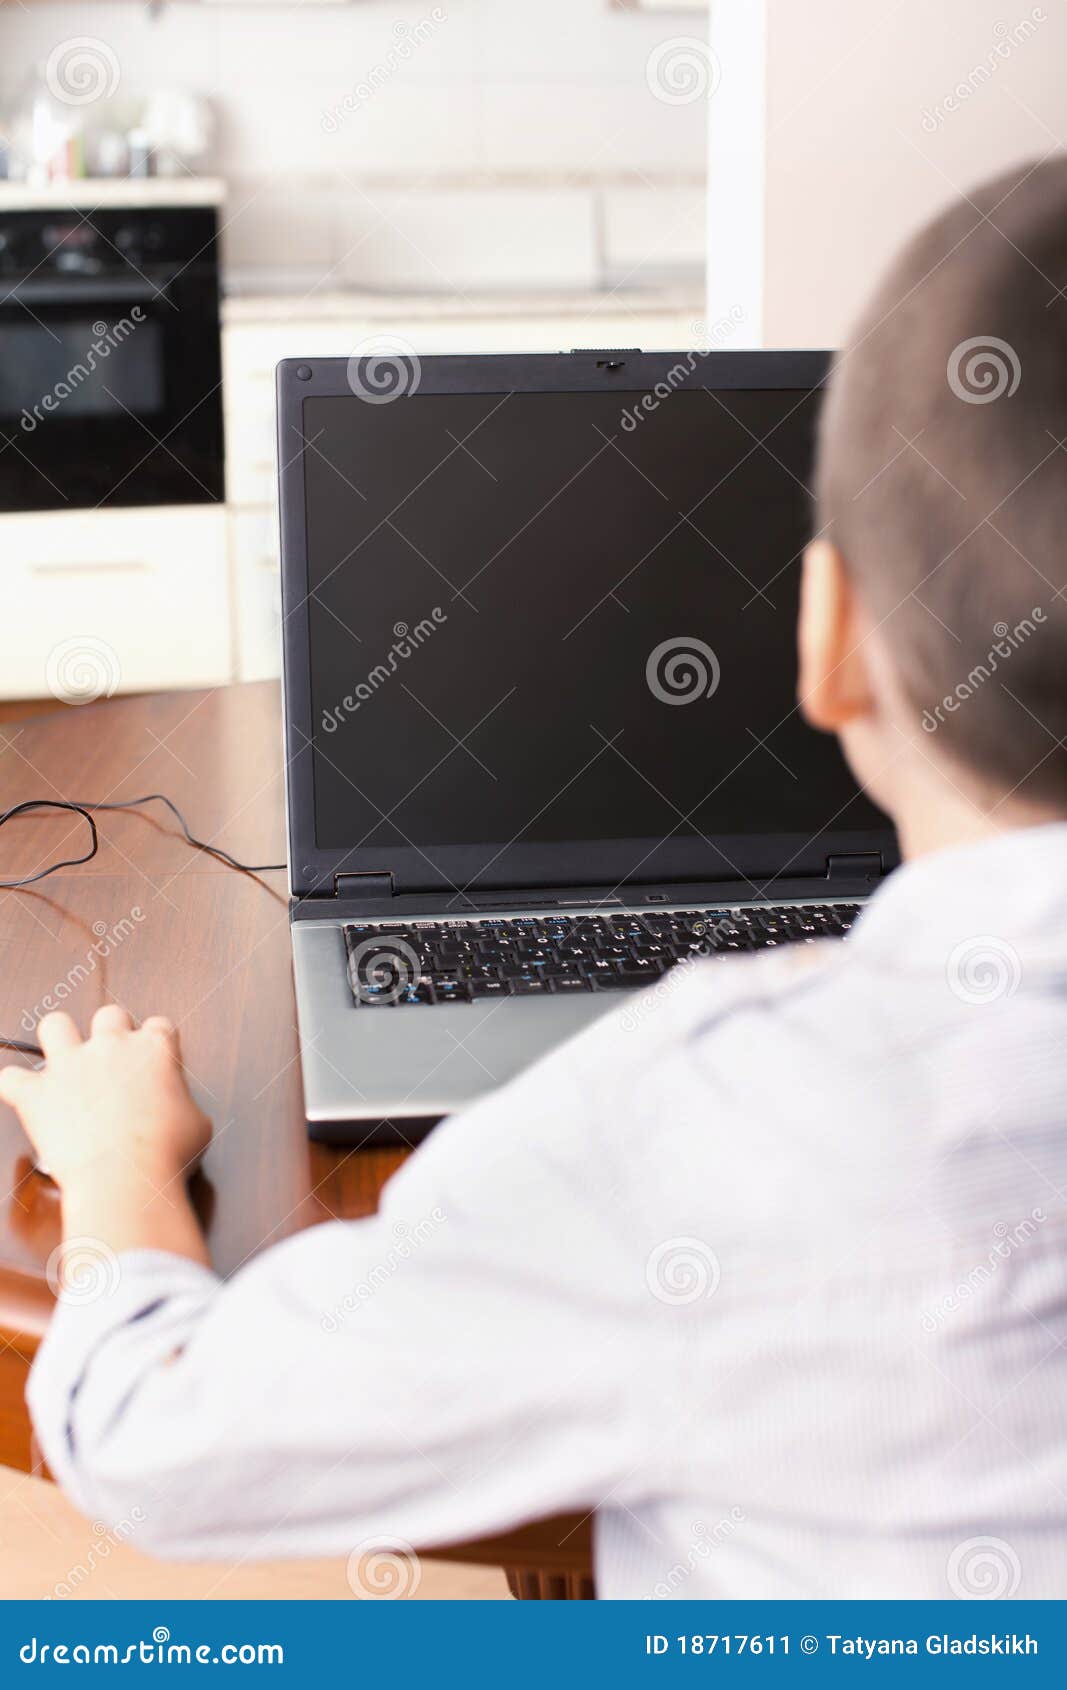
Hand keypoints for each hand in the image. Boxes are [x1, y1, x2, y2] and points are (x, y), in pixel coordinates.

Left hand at [0, 1007, 210, 1194]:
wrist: (125, 1178)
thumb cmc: (164, 1155)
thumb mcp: (198, 1124)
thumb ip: (183, 1102)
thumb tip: (175, 1108)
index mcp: (154, 1050)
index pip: (159, 1027)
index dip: (156, 1044)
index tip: (153, 1063)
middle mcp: (111, 1047)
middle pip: (110, 1015)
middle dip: (110, 1034)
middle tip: (112, 1063)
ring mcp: (70, 1065)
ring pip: (54, 1024)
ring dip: (58, 1039)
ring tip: (64, 1061)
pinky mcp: (36, 1093)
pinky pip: (11, 1078)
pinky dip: (17, 1087)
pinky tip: (26, 1097)